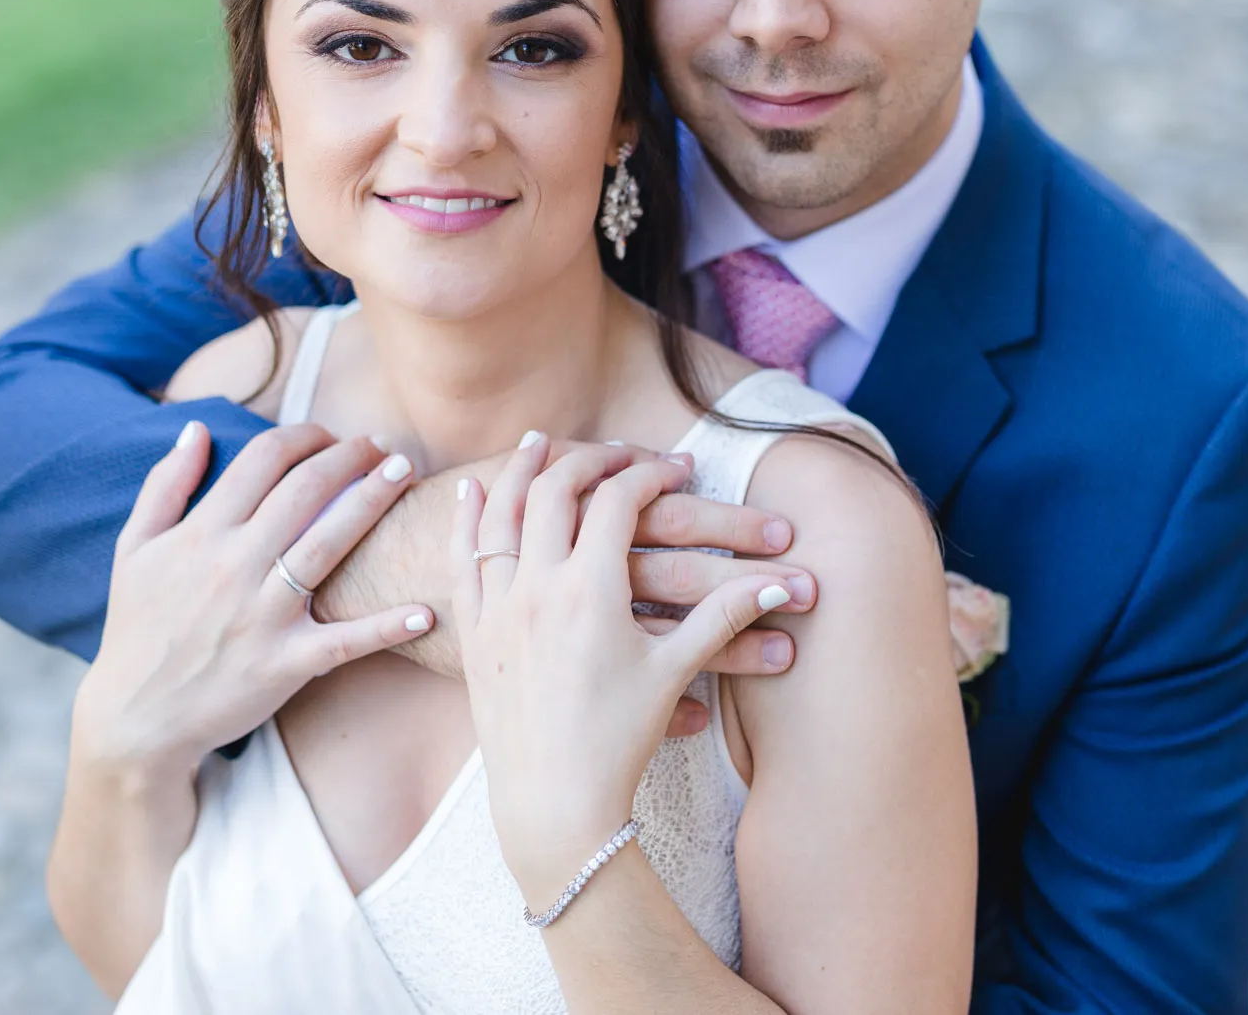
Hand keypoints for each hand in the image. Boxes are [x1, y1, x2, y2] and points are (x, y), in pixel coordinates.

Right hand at [72, 421, 438, 780]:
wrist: (134, 717)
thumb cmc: (138, 629)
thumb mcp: (134, 551)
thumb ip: (164, 485)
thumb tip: (195, 428)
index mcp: (201, 534)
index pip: (262, 460)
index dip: (304, 436)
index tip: (330, 436)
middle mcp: (234, 567)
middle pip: (304, 491)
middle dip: (350, 457)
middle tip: (384, 446)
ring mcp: (263, 615)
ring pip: (329, 545)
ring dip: (373, 502)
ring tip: (406, 472)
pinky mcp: (285, 663)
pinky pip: (344, 641)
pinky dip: (386, 628)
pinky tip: (425, 612)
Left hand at [453, 434, 797, 905]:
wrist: (554, 804)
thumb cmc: (619, 740)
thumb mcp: (675, 671)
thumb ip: (725, 616)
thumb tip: (785, 584)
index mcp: (590, 591)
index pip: (618, 500)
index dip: (650, 473)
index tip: (674, 468)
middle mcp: (537, 587)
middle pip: (556, 489)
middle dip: (590, 460)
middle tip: (618, 452)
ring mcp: (497, 608)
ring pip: (499, 513)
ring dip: (521, 470)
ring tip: (540, 442)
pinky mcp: (472, 632)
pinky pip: (462, 558)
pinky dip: (467, 518)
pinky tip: (471, 493)